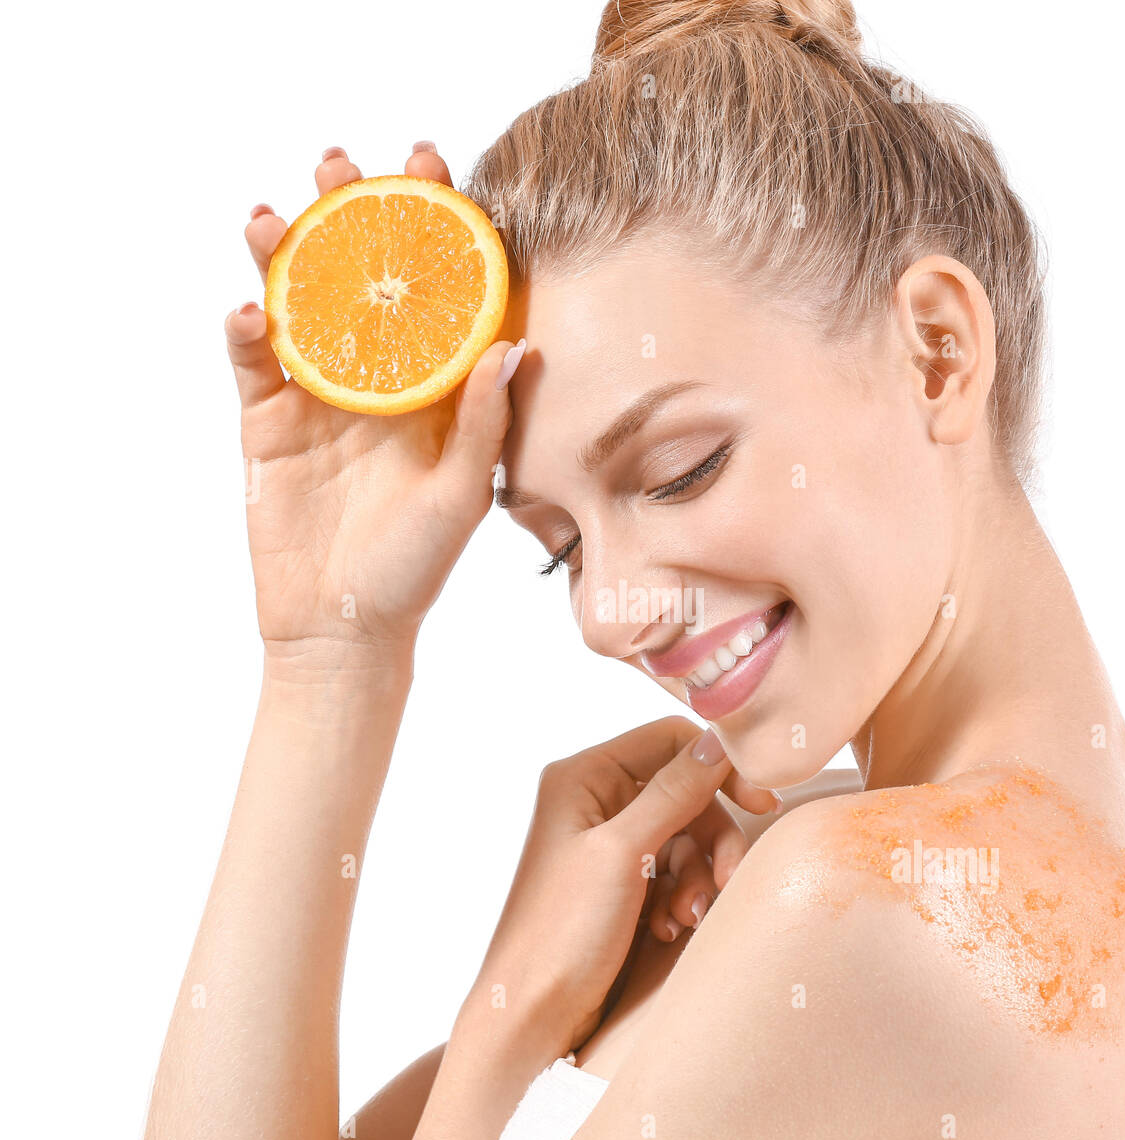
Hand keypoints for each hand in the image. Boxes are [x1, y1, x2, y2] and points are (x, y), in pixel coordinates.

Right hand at [227, 144, 519, 672]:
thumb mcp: (460, 496)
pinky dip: (249, 333)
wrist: (344, 627)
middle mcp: (378, 380)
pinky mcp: (268, 423)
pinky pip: (255, 364)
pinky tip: (250, 308)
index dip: (433, 231)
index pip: (435, 294)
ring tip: (277, 214)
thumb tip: (513, 346)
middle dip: (350, 218)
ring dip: (285, 255)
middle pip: (360, 280)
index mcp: (433, 390)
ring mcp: (319, 397)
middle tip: (341, 165)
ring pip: (299, 306)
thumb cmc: (416, 568)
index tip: (433, 169)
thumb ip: (482, 424)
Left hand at [467, 717, 779, 1054]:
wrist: (532, 1018)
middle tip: (728, 878)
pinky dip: (682, 898)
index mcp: (583, 778)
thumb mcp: (624, 854)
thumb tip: (717, 740)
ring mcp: (607, 844)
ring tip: (686, 919)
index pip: (669, 742)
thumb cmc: (560, 934)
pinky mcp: (620, 884)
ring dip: (697, 878)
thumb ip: (674, 792)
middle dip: (710, 839)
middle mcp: (594, 802)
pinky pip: (674, 873)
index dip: (717, 767)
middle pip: (685, 793)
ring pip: (685, 838)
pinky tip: (669, 930)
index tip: (760, 803)